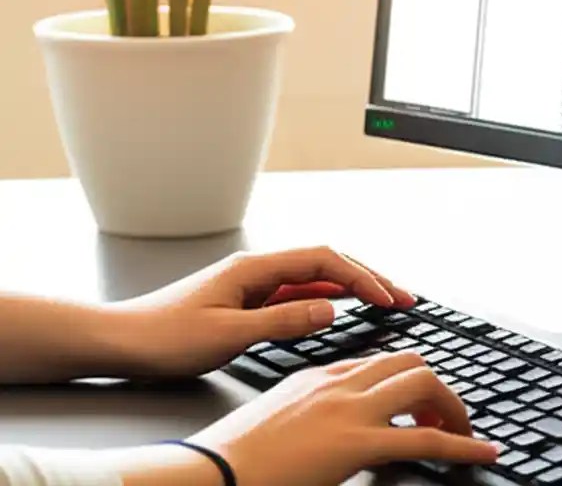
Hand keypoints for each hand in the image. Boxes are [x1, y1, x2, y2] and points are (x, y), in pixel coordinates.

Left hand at [106, 246, 417, 378]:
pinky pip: (299, 291)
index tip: (389, 298)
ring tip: (385, 300)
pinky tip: (341, 307)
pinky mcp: (246, 301)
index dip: (363, 277)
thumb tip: (330, 308)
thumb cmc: (161, 336)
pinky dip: (329, 296)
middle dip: (370, 277)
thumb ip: (283, 321)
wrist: (119, 340)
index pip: (324, 261)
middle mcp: (256, 270)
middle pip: (327, 263)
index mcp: (254, 268)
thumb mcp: (228, 334)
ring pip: (315, 276)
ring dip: (353, 286)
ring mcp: (252, 284)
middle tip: (403, 296)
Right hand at [188, 351, 498, 485]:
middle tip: (448, 417)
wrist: (206, 475)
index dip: (407, 381)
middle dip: (437, 387)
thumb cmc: (230, 461)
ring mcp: (349, 409)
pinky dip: (464, 444)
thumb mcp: (276, 423)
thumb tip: (327, 435)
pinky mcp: (357, 442)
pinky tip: (481, 452)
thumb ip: (309, 417)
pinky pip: (427, 439)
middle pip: (408, 363)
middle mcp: (337, 384)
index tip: (422, 402)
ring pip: (424, 385)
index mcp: (315, 377)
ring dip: (453, 407)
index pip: (378, 363)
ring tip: (464, 434)